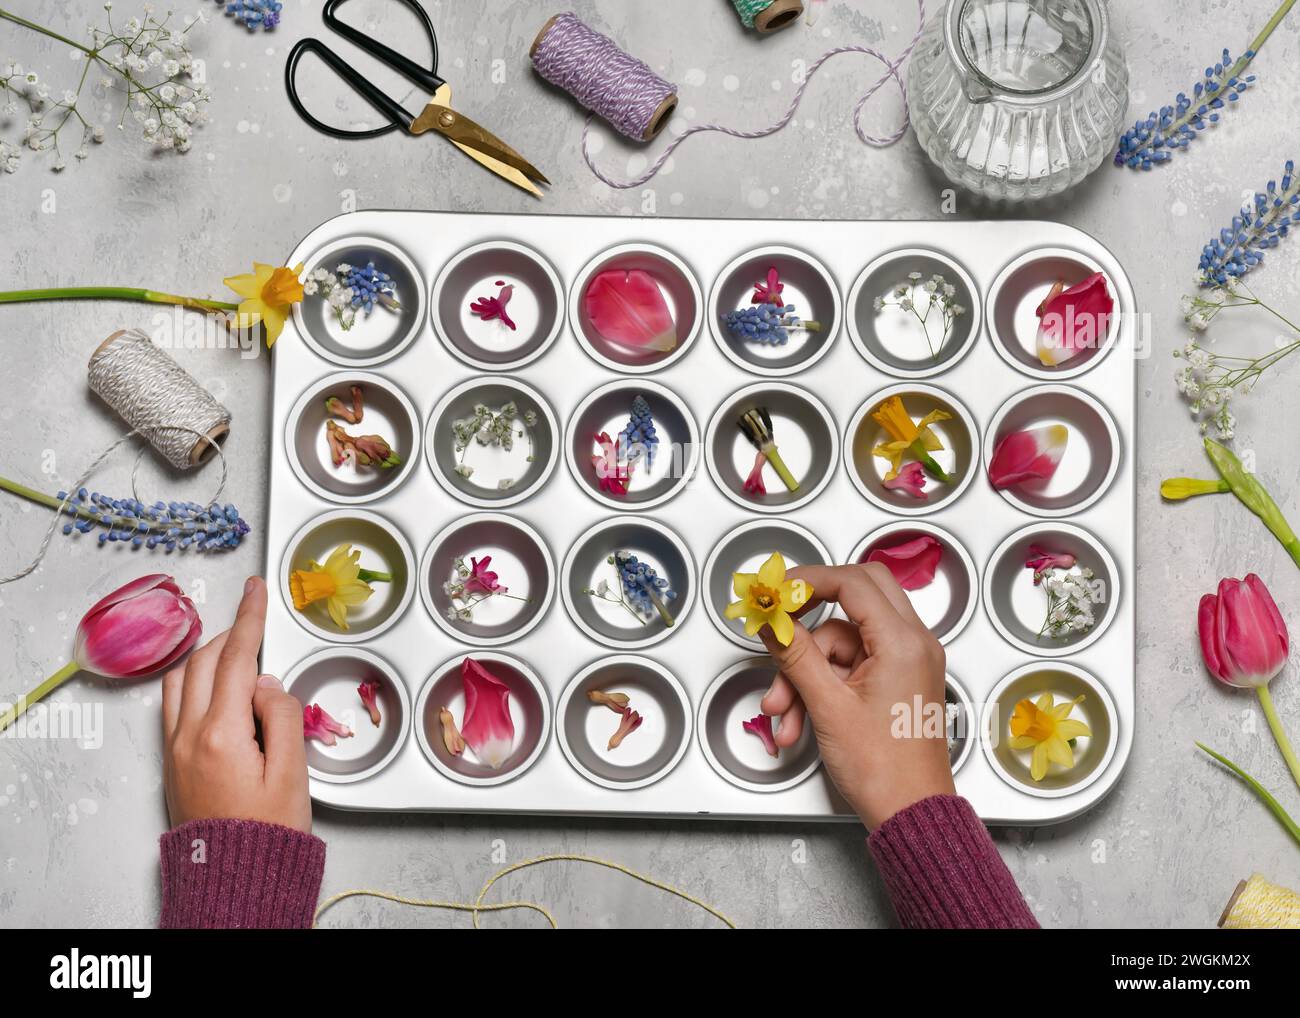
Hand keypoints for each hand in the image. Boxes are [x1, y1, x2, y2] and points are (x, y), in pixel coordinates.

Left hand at [162, 577, 310, 833]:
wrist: (235, 877)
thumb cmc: (268, 833)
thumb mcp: (293, 772)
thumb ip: (283, 717)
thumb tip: (269, 684)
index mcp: (222, 734)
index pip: (237, 659)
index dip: (249, 619)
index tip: (256, 591)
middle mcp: (189, 736)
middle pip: (205, 663)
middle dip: (231, 634)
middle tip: (255, 622)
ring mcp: (176, 750)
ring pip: (181, 680)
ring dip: (208, 656)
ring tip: (237, 653)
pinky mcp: (173, 763)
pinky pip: (174, 705)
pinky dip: (194, 681)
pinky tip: (216, 687)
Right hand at [759, 562, 954, 829]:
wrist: (910, 814)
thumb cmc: (887, 772)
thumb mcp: (828, 707)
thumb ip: (796, 656)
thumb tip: (774, 623)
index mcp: (904, 643)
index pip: (853, 583)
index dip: (809, 580)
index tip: (778, 590)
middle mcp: (913, 645)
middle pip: (856, 596)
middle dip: (811, 610)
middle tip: (781, 619)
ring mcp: (905, 663)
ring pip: (844, 641)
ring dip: (807, 669)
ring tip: (781, 710)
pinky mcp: (896, 681)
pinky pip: (850, 665)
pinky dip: (821, 685)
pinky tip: (797, 718)